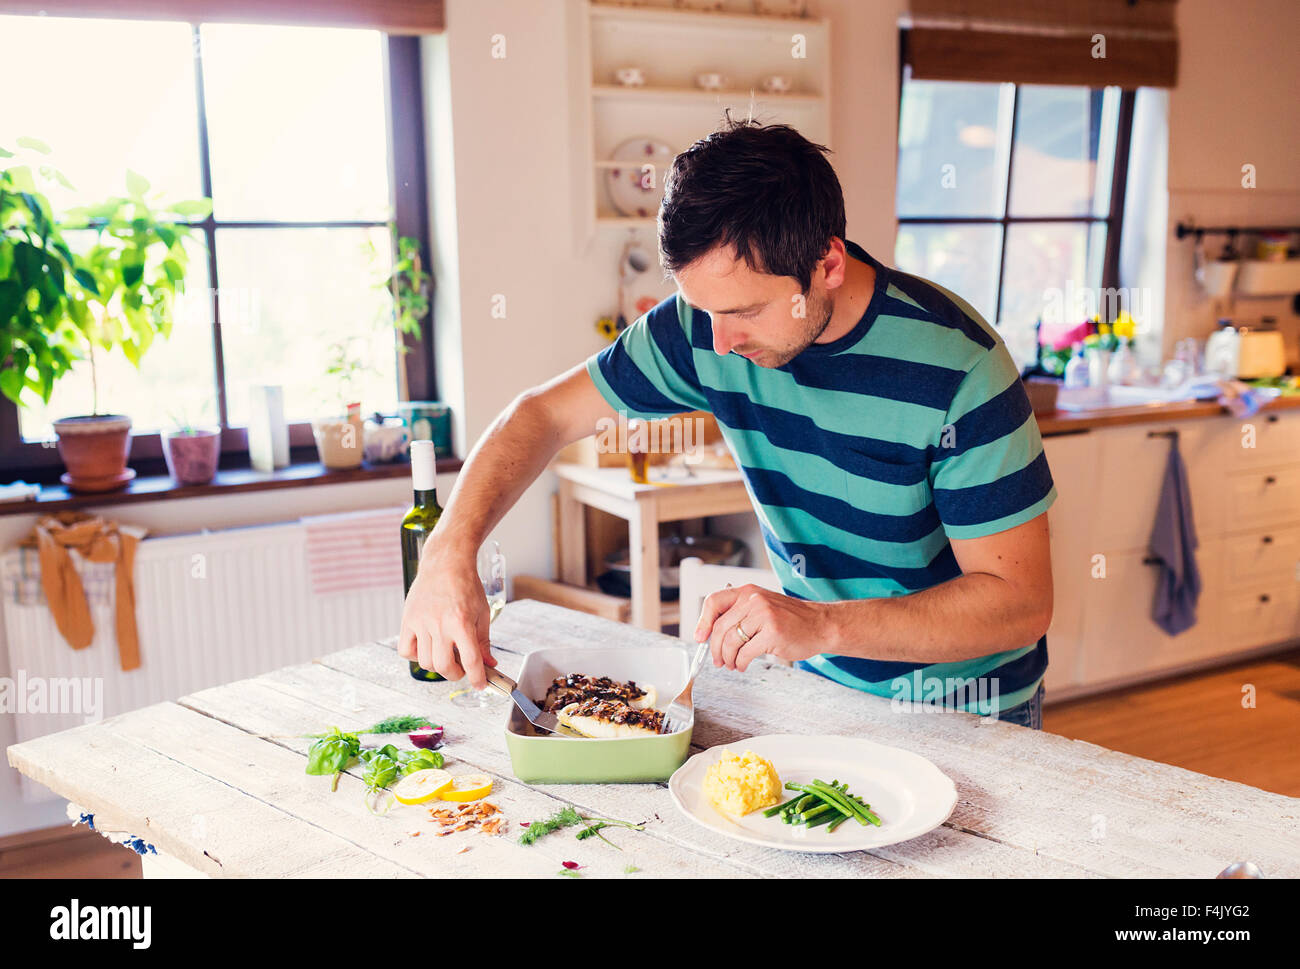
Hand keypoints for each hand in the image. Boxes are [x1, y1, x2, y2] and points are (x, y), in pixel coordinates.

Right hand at [397, 543, 498, 687]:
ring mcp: (421, 622)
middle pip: (444, 667)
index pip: (471, 660)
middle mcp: (440, 624)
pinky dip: (416, 655)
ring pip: (425, 662)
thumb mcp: (482, 613)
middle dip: (456, 675)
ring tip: (447, 655)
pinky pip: (406, 650)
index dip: (477, 678)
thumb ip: (484, 641)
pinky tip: (427, 647)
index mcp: (462, 622)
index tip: (480, 684)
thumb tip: (490, 665)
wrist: (446, 563)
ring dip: (438, 666)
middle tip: (462, 670)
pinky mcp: (408, 619)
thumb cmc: (467, 585)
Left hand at [693, 584, 839, 672]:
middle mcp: (754, 601)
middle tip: (717, 660)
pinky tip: (742, 665)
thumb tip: (712, 634)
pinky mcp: (772, 633)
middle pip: (720, 627)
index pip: (714, 602)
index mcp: (749, 593)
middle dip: (715, 648)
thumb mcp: (763, 606)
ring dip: (727, 658)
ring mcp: (764, 616)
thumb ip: (740, 614)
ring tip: (731, 664)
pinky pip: (745, 653)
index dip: (703, 621)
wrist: (821, 625)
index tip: (700, 637)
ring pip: (731, 642)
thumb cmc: (791, 620)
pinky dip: (740, 663)